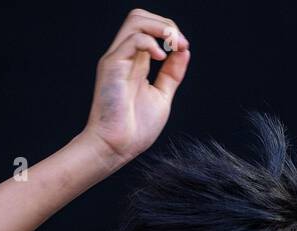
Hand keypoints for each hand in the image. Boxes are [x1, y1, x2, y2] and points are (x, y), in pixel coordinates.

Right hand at [76, 8, 190, 168]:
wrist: (117, 147)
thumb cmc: (135, 128)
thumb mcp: (162, 95)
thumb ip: (172, 73)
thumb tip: (184, 51)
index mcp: (136, 62)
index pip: (150, 29)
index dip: (170, 32)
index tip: (184, 47)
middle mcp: (125, 57)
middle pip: (140, 17)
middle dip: (165, 23)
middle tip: (180, 43)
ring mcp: (117, 59)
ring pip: (135, 21)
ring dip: (160, 28)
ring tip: (173, 45)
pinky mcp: (112, 66)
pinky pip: (131, 40)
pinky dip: (150, 42)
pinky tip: (161, 58)